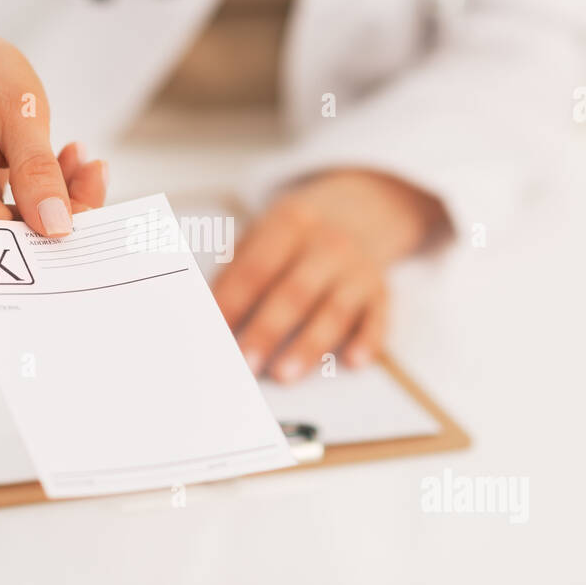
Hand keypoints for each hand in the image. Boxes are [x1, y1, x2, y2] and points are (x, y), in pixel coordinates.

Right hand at [0, 30, 105, 250]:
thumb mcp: (21, 109)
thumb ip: (37, 170)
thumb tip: (57, 228)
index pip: (3, 234)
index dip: (53, 226)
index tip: (89, 186)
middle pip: (10, 242)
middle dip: (62, 212)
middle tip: (92, 168)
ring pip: (13, 241)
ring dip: (54, 207)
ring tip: (72, 160)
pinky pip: (5, 231)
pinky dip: (38, 205)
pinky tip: (55, 169)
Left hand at [211, 170, 448, 382]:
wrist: (361, 210)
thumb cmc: (295, 236)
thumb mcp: (264, 233)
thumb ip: (235, 269)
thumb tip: (205, 312)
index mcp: (290, 224)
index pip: (256, 267)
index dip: (233, 301)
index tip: (213, 332)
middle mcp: (328, 244)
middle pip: (294, 292)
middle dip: (267, 330)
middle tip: (244, 363)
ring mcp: (358, 268)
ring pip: (335, 310)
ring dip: (309, 345)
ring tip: (283, 374)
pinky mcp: (380, 291)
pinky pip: (377, 318)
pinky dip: (368, 340)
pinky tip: (353, 362)